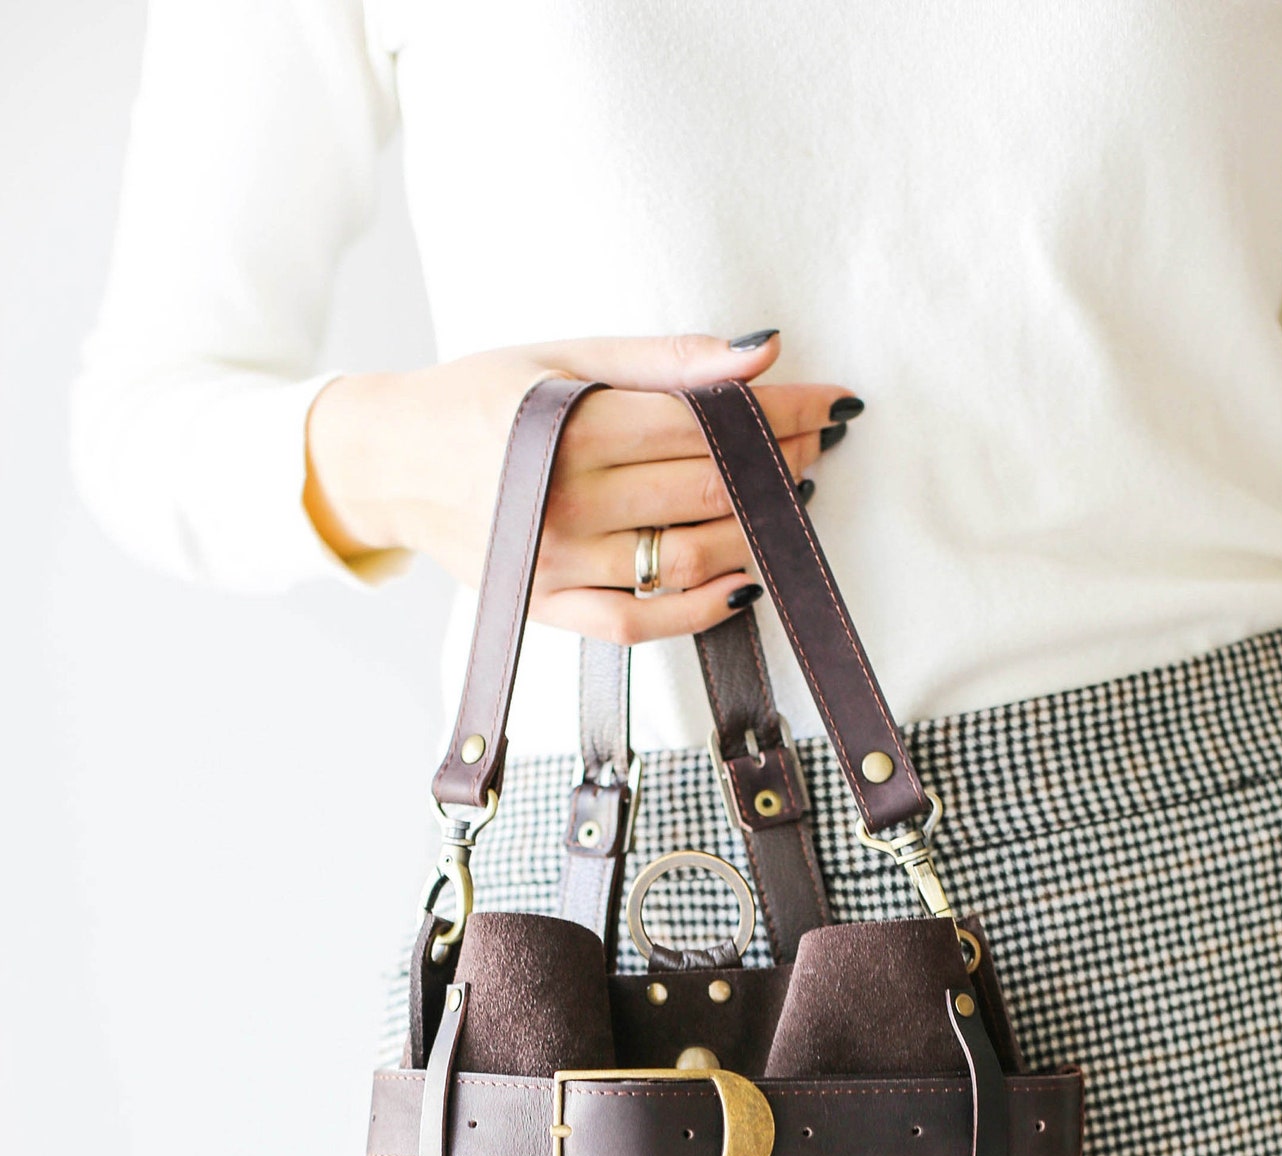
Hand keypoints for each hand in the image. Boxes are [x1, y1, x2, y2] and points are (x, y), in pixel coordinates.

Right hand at [303, 330, 859, 640]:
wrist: (392, 462)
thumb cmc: (482, 398)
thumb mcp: (564, 354)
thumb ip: (665, 358)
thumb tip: (765, 352)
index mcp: (572, 423)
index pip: (708, 423)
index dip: (782, 414)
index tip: (833, 404)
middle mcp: (567, 498)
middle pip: (710, 488)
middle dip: (780, 467)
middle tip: (816, 449)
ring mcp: (560, 563)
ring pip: (690, 556)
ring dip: (757, 534)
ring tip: (786, 506)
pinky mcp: (552, 608)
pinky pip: (644, 622)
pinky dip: (705, 608)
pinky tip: (745, 581)